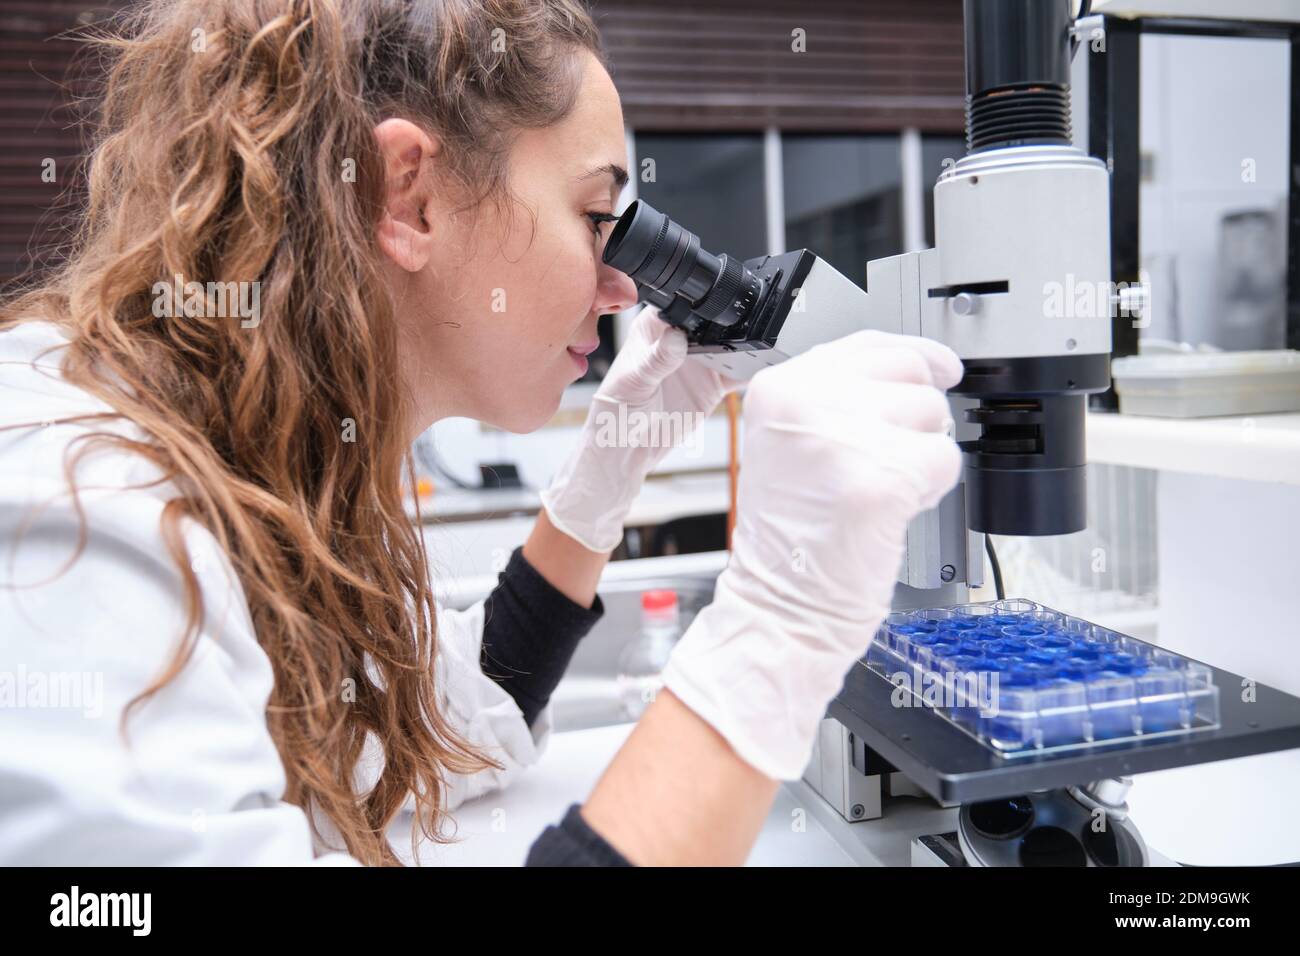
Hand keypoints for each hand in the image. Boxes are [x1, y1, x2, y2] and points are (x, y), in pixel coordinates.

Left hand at [540, 305, 739, 552]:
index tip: (720, 305)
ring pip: (730, 345)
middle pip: (713, 322)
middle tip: (749, 324)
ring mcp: (698, 362)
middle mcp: (680, 339)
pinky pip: (737, 373)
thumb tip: (676, 337)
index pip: (684, 306)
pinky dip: (750, 370)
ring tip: (760, 344)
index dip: (702, 302)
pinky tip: (760, 367)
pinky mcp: (713, 385)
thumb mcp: (634, 381)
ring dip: (745, 345)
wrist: (626, 450)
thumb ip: (656, 360)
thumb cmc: (616, 411)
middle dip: (732, 322)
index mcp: (655, 327)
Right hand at [660, 329, 963, 779]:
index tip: (936, 366)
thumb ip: (838, 398)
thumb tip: (914, 368)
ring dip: (918, 458)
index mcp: (780, 388)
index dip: (913, 356)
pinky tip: (887, 512)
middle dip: (914, 419)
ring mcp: (843, 437)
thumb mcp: (791, 444)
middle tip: (881, 462)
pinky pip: (944, 461)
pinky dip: (928, 492)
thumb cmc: (790, 540)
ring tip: (873, 492)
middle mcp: (806, 402)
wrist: (780, 606)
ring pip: (932, 416)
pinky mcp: (881, 477)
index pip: (869, 343)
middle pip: (910, 374)